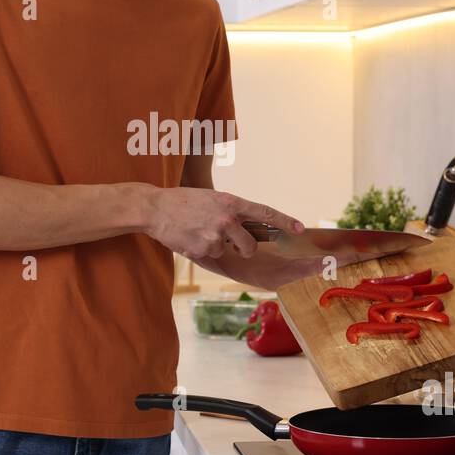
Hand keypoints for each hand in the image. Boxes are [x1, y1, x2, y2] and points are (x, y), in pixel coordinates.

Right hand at [145, 188, 303, 260]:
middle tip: (231, 242)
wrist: (154, 208)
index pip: (264, 212)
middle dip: (245, 248)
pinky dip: (201, 249)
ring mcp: (214, 236)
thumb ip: (230, 212)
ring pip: (228, 251)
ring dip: (217, 246)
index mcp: (230, 202)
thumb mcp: (210, 199)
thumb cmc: (182, 202)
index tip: (300, 228)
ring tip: (198, 231)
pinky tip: (189, 237)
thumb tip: (244, 228)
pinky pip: (211, 255)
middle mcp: (226, 219)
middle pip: (250, 245)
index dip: (284, 221)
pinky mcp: (202, 250)